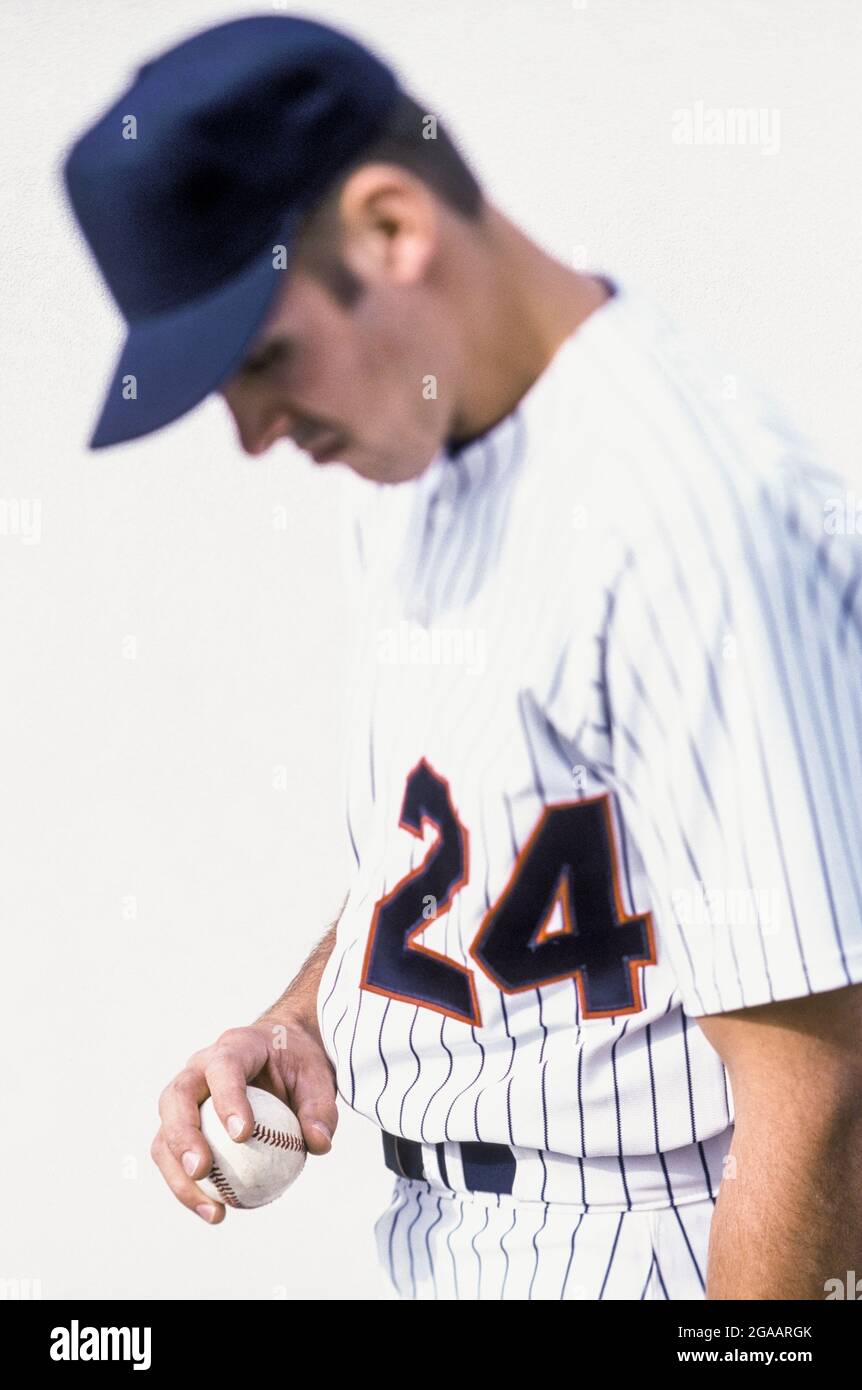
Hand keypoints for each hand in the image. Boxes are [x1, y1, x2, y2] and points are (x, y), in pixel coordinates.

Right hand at [151, 1017, 337, 1222]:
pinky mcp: (183, 1125)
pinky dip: (188, 1189)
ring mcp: (186, 1097)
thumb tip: (318, 1143)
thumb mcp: (318, 1078)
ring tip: (213, 1210)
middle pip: (176, 1098)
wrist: (278, 1054)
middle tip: (202, 1170)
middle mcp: (200, 1068)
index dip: (227, 1099)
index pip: (223, 1068)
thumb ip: (321, 1108)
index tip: (242, 1135)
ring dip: (179, 1176)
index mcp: (235, 1047)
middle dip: (183, 1136)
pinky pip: (173, 1158)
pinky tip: (216, 1212)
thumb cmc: (297, 1064)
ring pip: (165, 1134)